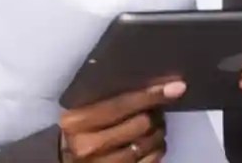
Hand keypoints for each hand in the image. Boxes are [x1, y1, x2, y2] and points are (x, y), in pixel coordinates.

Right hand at [58, 80, 184, 161]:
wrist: (66, 159)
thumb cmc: (77, 130)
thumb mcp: (81, 111)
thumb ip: (106, 100)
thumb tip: (149, 86)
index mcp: (77, 121)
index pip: (120, 104)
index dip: (150, 95)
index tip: (174, 87)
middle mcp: (89, 145)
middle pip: (141, 124)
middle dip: (154, 114)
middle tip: (155, 109)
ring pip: (149, 143)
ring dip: (158, 131)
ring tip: (154, 125)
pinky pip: (152, 161)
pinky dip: (157, 149)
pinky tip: (152, 143)